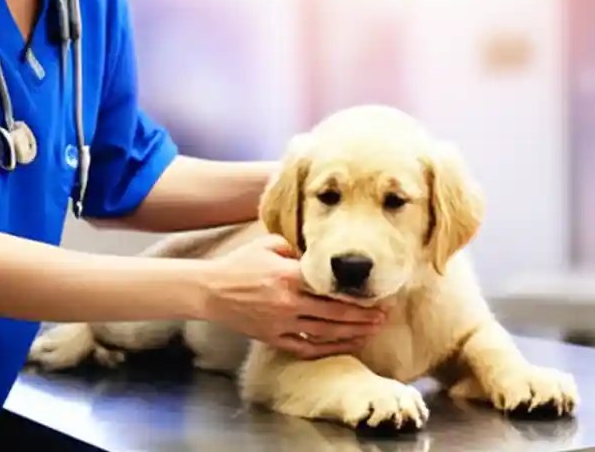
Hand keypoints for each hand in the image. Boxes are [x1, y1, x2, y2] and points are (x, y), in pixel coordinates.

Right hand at [201, 234, 384, 358]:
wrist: (210, 290)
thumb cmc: (238, 264)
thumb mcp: (267, 246)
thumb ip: (296, 249)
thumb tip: (320, 255)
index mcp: (288, 276)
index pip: (330, 288)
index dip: (355, 294)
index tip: (376, 295)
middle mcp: (287, 302)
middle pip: (334, 313)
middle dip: (362, 316)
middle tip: (384, 316)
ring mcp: (281, 323)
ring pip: (325, 332)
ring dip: (352, 333)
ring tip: (372, 331)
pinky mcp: (273, 337)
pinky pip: (306, 347)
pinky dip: (328, 348)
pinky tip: (344, 345)